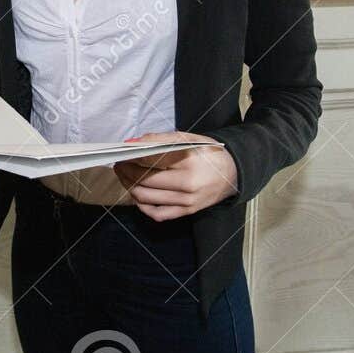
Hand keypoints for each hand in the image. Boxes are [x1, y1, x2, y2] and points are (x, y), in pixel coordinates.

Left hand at [113, 132, 238, 221]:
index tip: (122, 153)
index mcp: (189, 162)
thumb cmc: (208, 153)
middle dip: (126, 172)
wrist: (233, 173)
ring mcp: (187, 202)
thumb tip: (132, 143)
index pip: (150, 161)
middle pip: (145, 181)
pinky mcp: (187, 212)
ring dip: (130, 186)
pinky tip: (138, 194)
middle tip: (119, 163)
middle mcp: (188, 185)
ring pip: (146, 198)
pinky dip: (142, 205)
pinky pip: (157, 214)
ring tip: (125, 176)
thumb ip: (159, 139)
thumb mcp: (188, 138)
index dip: (131, 158)